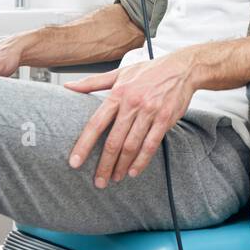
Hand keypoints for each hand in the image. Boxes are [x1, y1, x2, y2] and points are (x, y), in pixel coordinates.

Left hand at [63, 51, 198, 186]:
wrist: (182, 68)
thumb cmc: (148, 71)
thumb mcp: (119, 73)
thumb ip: (92, 82)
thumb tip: (68, 87)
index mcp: (118, 93)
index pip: (96, 123)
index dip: (84, 144)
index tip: (75, 162)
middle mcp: (133, 104)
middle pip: (114, 140)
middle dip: (104, 164)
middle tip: (98, 181)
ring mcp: (150, 112)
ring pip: (131, 145)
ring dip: (121, 165)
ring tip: (114, 178)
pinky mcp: (165, 119)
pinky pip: (151, 145)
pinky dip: (141, 161)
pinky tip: (133, 171)